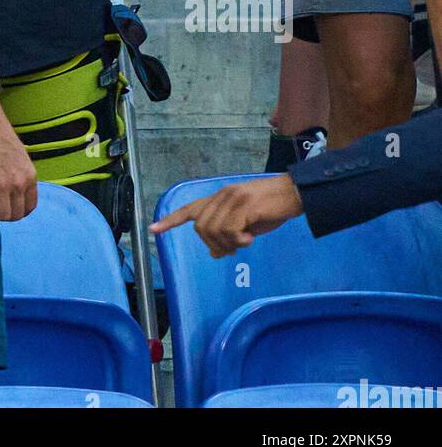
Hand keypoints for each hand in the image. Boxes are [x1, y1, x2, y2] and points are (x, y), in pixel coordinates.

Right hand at [0, 115, 37, 221]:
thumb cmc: (1, 138)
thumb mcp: (22, 158)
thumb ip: (22, 177)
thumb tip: (18, 194)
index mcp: (30, 176)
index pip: (29, 207)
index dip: (19, 211)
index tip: (10, 208)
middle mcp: (18, 183)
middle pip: (15, 215)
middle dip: (5, 214)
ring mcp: (1, 185)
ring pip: (1, 216)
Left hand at [150, 175, 303, 257]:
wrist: (293, 193)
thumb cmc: (270, 209)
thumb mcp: (246, 226)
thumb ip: (228, 235)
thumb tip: (214, 253)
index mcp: (219, 199)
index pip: (189, 209)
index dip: (170, 221)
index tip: (153, 230)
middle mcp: (221, 196)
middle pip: (201, 227)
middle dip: (213, 243)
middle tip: (232, 249)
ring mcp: (232, 199)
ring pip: (214, 230)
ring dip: (228, 244)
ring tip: (244, 242)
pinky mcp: (245, 206)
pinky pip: (231, 231)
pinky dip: (239, 241)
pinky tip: (250, 239)